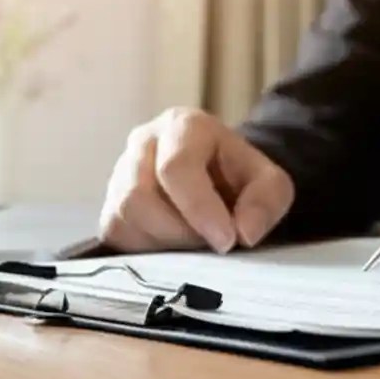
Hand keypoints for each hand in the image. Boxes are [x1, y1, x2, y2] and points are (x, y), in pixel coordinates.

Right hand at [98, 108, 294, 252]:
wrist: (219, 180)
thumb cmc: (239, 178)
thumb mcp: (270, 183)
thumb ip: (266, 201)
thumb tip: (244, 232)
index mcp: (183, 127)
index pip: (175, 168)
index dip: (199, 210)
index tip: (227, 241)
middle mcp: (142, 143)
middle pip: (138, 197)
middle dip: (180, 232)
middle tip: (210, 243)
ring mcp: (119, 174)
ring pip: (122, 219)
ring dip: (163, 244)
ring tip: (193, 243)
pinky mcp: (109, 206)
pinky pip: (114, 235)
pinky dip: (146, 251)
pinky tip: (172, 247)